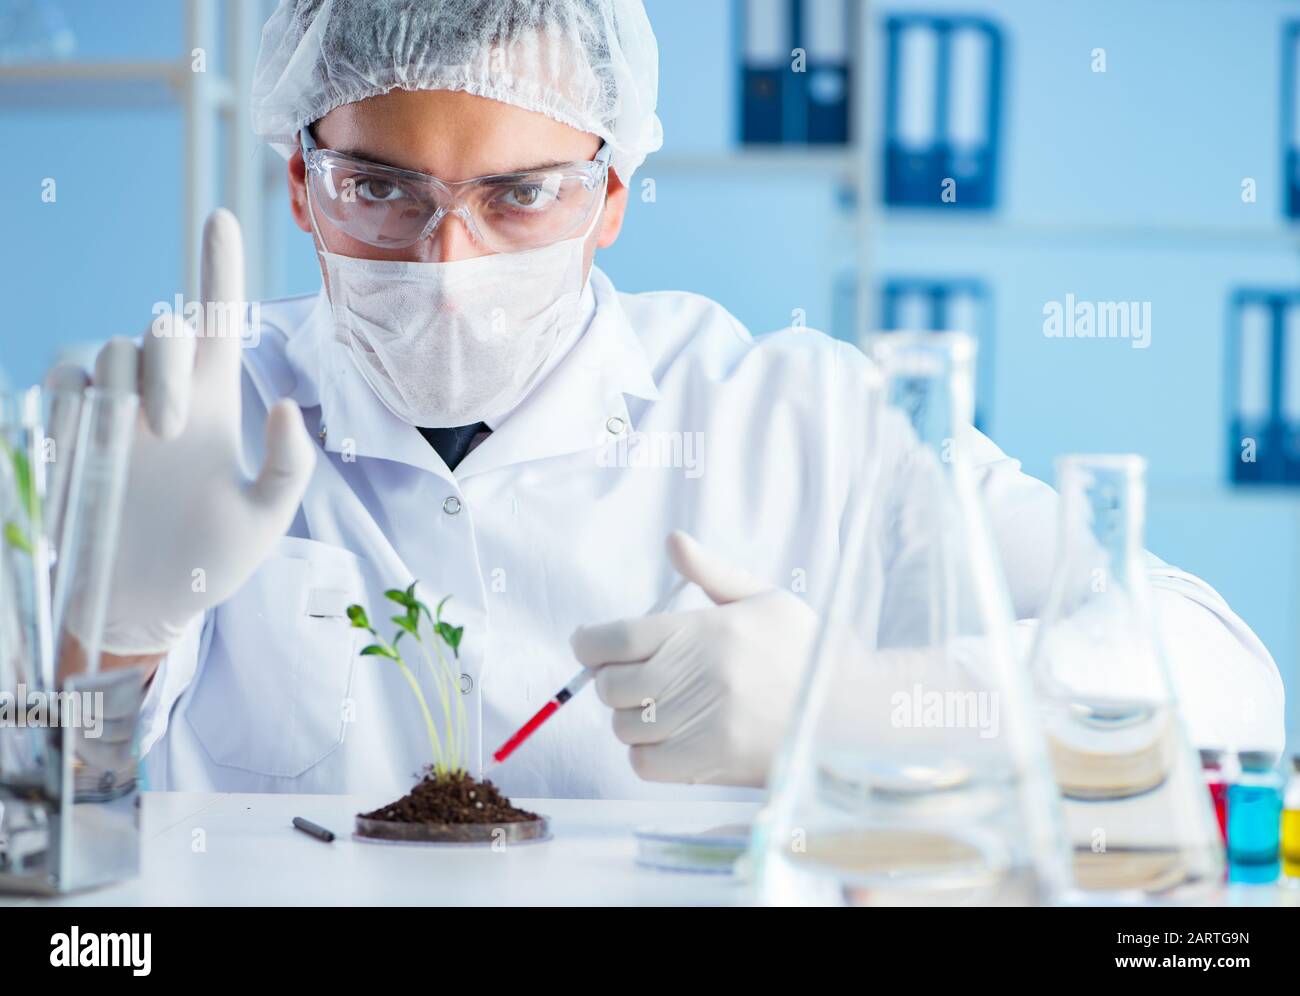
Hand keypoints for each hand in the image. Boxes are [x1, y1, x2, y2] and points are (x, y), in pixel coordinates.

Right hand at [56, 209, 314, 655]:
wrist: (142, 605)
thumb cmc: (207, 565)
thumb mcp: (263, 523)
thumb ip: (287, 468)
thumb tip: (284, 404)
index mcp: (214, 402)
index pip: (216, 320)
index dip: (217, 268)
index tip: (222, 217)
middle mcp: (163, 395)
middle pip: (158, 330)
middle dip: (163, 362)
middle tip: (169, 426)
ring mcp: (113, 412)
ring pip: (109, 352)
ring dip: (123, 382)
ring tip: (135, 438)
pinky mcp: (71, 434)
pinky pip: (60, 387)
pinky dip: (71, 398)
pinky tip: (86, 432)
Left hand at [570, 531, 817, 786]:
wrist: (856, 715)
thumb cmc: (809, 652)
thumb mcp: (766, 600)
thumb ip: (714, 572)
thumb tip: (674, 541)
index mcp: (708, 630)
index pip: (619, 637)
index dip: (590, 642)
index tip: (588, 644)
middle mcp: (701, 676)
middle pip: (613, 685)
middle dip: (612, 681)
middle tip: (634, 677)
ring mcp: (705, 723)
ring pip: (625, 727)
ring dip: (631, 718)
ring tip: (659, 708)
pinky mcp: (712, 763)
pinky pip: (645, 763)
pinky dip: (647, 753)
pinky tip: (672, 738)